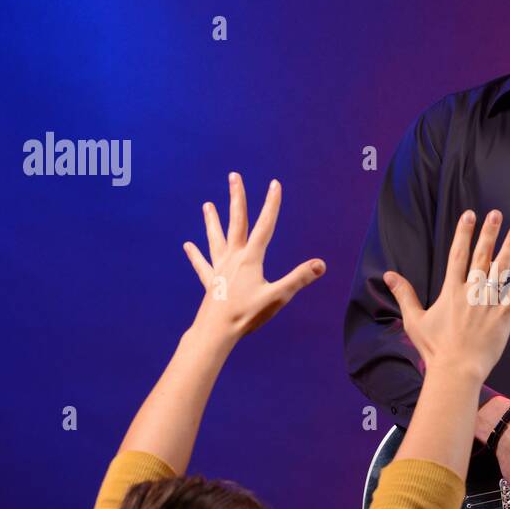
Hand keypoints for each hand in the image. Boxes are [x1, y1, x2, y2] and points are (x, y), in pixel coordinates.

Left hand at [184, 173, 324, 339]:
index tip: (274, 184)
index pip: (265, 226)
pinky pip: (202, 264)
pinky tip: (188, 246)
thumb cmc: (247, 314)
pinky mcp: (210, 281)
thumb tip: (321, 264)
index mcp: (250, 259)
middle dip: (237, 198)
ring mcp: (219, 268)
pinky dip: (195, 255)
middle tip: (234, 177)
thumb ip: (299, 278)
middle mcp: (233, 258)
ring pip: (216, 238)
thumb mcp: (278, 297)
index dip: (271, 204)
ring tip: (207, 205)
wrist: (216, 331)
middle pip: (237, 222)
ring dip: (213, 221)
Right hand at [383, 209, 509, 385]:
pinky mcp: (504, 315)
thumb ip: (404, 294)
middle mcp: (470, 292)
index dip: (463, 233)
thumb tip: (388, 275)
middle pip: (481, 257)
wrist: (456, 370)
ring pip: (502, 270)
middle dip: (488, 233)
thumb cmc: (435, 349)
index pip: (457, 255)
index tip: (469, 215)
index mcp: (450, 292)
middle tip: (496, 214)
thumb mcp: (414, 320)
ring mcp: (488, 303)